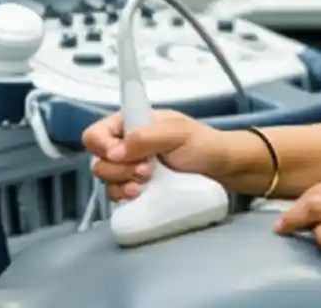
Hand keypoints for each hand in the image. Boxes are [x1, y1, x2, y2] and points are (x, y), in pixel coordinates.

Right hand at [82, 110, 227, 200]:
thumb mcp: (178, 133)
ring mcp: (131, 169)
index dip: (101, 145)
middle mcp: (127, 146)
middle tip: (146, 170)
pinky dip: (124, 196)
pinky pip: (117, 195)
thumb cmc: (204, 144)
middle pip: (98, 160)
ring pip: (106, 180)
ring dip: (122, 183)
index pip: (96, 133)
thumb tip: (114, 152)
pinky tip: (140, 195)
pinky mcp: (137, 188)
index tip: (119, 154)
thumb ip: (146, 137)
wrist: (223, 169)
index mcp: (133, 124)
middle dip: (119, 168)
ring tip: (146, 183)